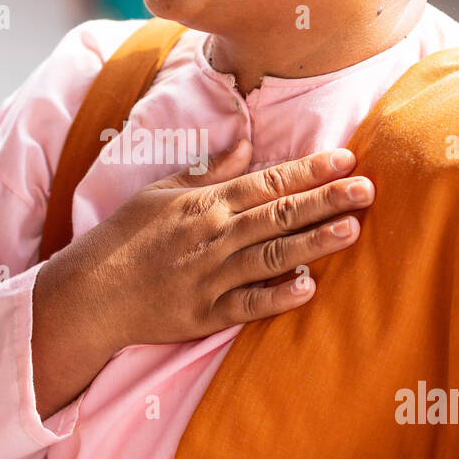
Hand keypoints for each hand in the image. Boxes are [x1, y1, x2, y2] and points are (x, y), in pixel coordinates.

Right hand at [31, 139, 373, 418]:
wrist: (90, 292)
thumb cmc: (125, 238)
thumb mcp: (162, 193)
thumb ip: (209, 171)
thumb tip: (246, 143)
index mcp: (204, 203)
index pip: (267, 181)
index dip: (309, 169)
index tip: (346, 158)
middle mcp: (212, 236)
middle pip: (279, 214)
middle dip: (326, 199)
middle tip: (368, 188)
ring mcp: (210, 277)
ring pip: (272, 255)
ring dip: (314, 242)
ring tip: (353, 229)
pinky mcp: (205, 314)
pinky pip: (248, 304)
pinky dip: (278, 296)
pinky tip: (309, 287)